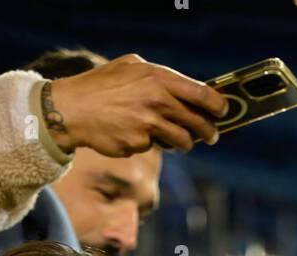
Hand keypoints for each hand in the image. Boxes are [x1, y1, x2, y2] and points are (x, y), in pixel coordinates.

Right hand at [46, 53, 229, 156]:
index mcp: (157, 78)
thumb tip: (186, 88)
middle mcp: (156, 100)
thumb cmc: (102, 85)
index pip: (200, 93)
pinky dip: (151, 144)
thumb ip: (158, 77)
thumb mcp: (130, 67)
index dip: (217, 104)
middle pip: (197, 121)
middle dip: (208, 131)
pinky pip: (155, 147)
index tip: (224, 111)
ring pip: (182, 140)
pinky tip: (137, 135)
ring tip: (180, 142)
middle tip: (212, 136)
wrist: (72, 108)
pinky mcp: (139, 144)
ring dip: (185, 143)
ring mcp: (148, 124)